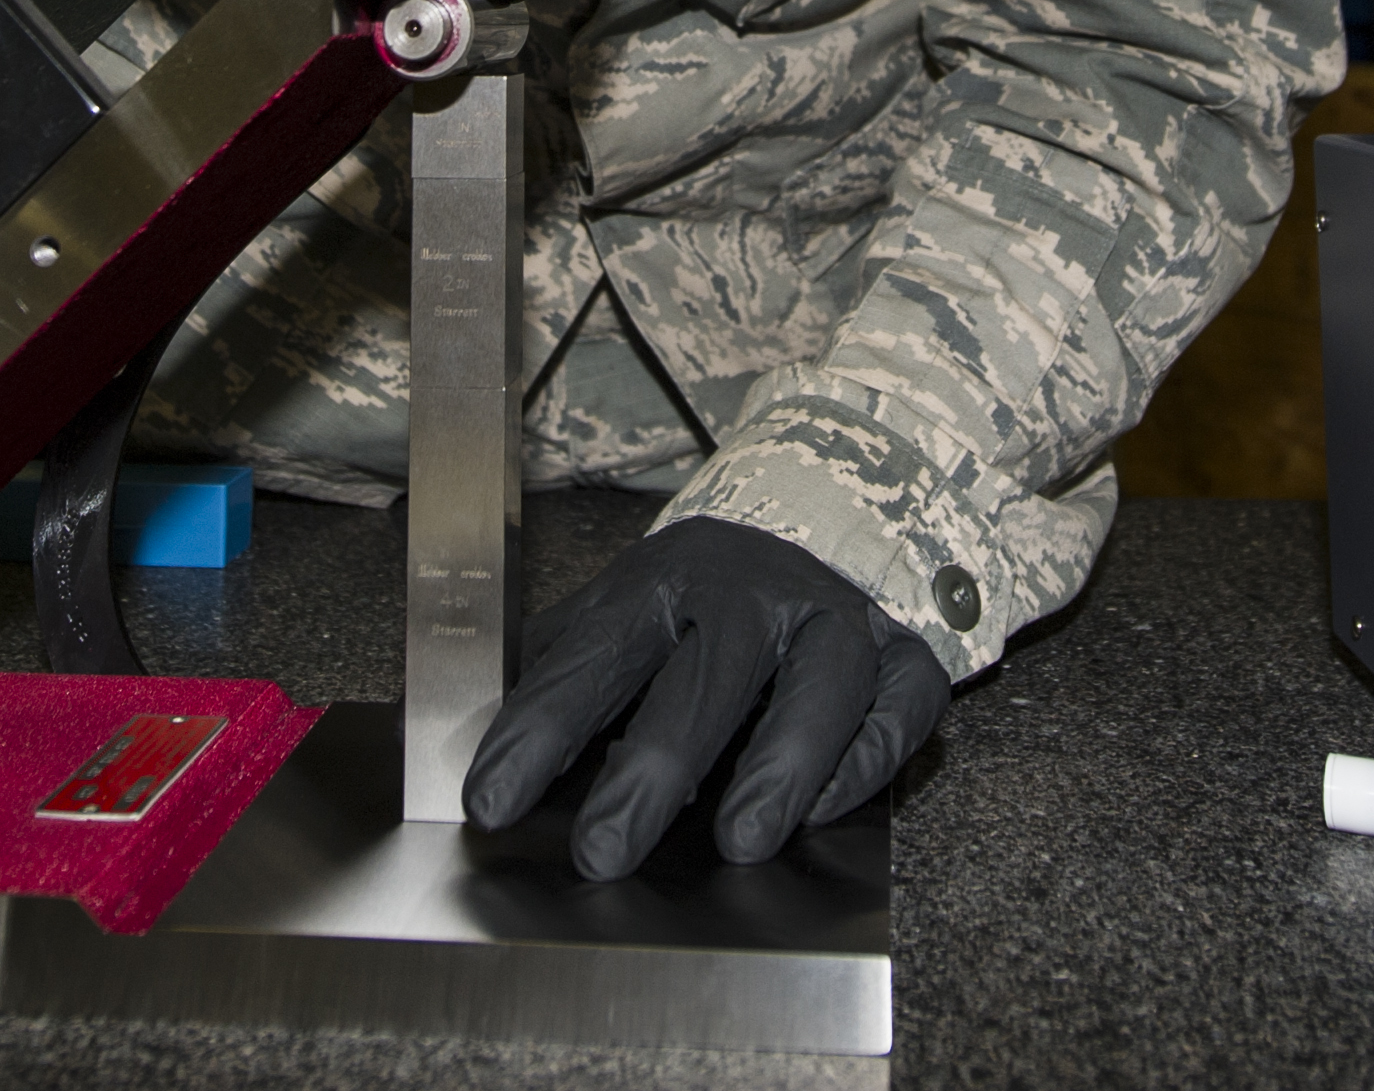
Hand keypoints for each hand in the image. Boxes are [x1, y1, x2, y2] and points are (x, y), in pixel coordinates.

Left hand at [463, 519, 949, 880]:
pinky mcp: (902, 654)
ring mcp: (835, 619)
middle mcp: (754, 593)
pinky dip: (867, 756)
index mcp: (664, 583)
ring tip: (740, 841)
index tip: (491, 801)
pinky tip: (824, 808)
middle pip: (707, 677)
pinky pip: (900, 703)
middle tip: (605, 850)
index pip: (593, 658)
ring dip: (781, 762)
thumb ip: (557, 674)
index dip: (540, 729)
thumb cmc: (694, 604)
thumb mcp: (617, 615)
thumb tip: (471, 751)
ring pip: (820, 683)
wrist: (810, 522)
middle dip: (655, 767)